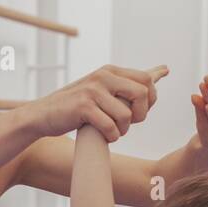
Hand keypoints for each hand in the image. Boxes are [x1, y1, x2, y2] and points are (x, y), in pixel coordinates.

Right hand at [26, 64, 168, 142]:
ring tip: (113, 131)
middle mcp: (103, 76)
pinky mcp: (83, 108)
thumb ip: (132, 82)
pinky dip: (111, 137)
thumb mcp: (105, 88)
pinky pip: (111, 127)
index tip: (138, 111)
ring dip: (123, 130)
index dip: (150, 100)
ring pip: (127, 115)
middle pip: (143, 94)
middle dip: (141, 115)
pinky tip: (104, 136)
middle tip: (129, 124)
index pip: (147, 80)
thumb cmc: (78, 106)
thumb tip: (164, 69)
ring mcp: (93, 91)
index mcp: (111, 70)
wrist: (43, 115)